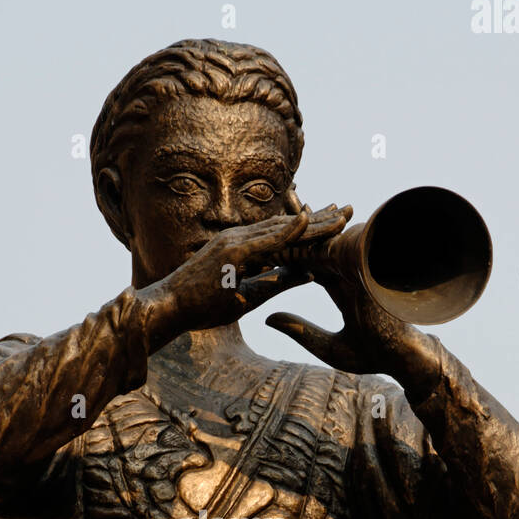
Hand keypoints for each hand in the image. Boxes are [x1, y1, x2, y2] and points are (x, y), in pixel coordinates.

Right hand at [142, 205, 351, 340]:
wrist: (169, 307)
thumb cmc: (201, 305)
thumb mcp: (249, 296)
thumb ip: (277, 283)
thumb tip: (309, 274)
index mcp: (246, 248)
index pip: (286, 235)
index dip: (314, 228)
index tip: (338, 223)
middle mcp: (242, 238)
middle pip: (289, 225)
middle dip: (321, 218)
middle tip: (350, 211)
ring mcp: (236, 241)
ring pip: (282, 228)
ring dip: (312, 221)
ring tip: (340, 216)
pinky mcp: (231, 251)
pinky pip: (264, 238)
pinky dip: (287, 230)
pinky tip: (308, 223)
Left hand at [266, 214, 419, 377]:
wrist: (404, 357)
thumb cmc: (374, 355)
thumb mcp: (327, 346)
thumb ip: (299, 330)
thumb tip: (268, 318)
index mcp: (343, 287)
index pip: (311, 263)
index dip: (290, 251)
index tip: (268, 242)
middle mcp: (350, 272)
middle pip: (319, 242)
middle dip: (300, 224)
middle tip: (281, 202)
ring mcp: (360, 268)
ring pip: (329, 237)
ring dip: (311, 219)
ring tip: (289, 200)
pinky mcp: (366, 267)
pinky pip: (340, 243)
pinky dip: (322, 231)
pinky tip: (304, 220)